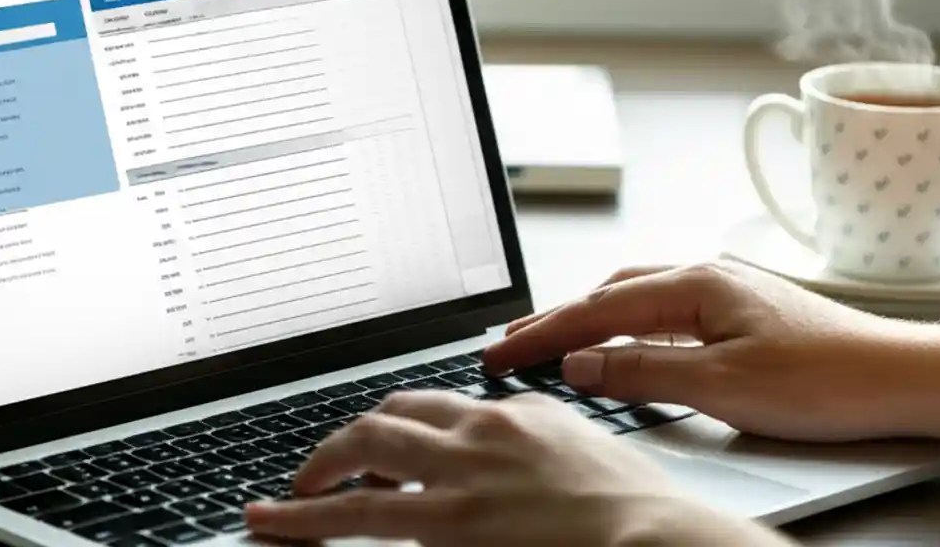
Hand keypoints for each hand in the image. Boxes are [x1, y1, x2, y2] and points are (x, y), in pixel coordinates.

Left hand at [245, 391, 787, 545]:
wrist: (658, 537)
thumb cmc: (637, 509)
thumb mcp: (584, 449)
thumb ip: (537, 437)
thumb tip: (508, 438)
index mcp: (512, 414)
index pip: (430, 406)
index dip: (390, 426)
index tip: (371, 441)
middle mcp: (477, 432)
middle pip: (386, 419)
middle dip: (341, 445)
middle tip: (316, 471)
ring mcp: (459, 476)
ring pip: (360, 455)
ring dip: (311, 475)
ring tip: (281, 502)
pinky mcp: (449, 523)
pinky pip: (362, 516)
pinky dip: (311, 521)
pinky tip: (282, 525)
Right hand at [482, 261, 932, 441]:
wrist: (898, 376)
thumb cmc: (825, 378)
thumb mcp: (721, 385)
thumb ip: (643, 371)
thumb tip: (581, 365)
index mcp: (694, 284)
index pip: (595, 309)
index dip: (541, 333)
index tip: (500, 352)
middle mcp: (704, 277)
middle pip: (607, 295)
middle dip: (554, 319)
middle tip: (509, 346)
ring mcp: (722, 292)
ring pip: (634, 301)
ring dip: (588, 321)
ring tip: (548, 342)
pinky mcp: (738, 312)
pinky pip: (662, 313)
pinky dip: (624, 328)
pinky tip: (618, 345)